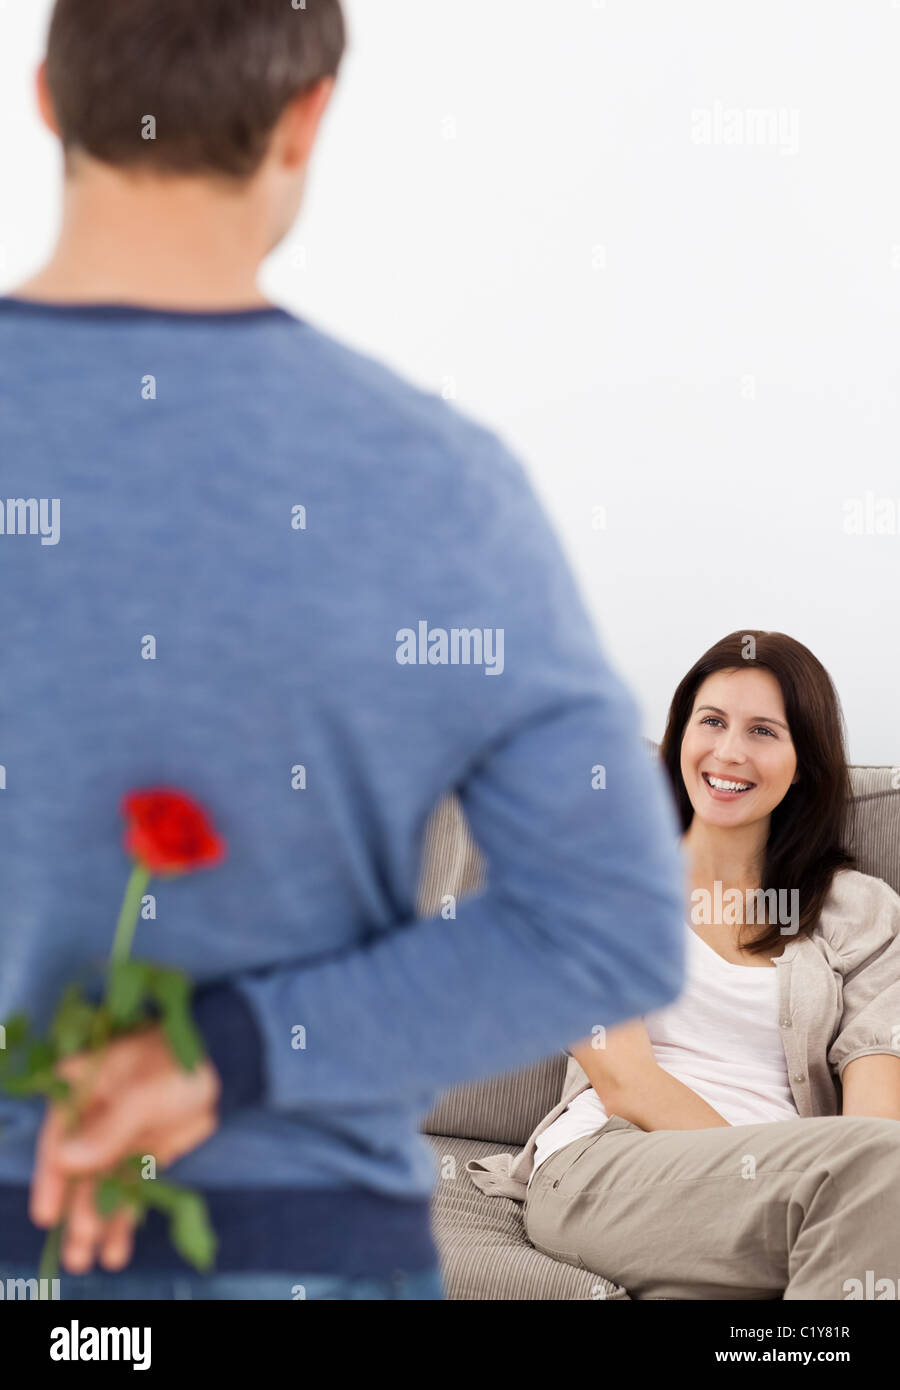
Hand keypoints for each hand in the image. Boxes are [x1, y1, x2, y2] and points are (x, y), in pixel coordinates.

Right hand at [30, 1026, 219, 1273]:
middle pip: (77, 1169)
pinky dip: (122, 1216)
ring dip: (95, 1220)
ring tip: (89, 1258)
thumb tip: (67, 1160)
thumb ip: (108, 1130)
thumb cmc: (177, 1062)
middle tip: (78, 1246)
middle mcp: (92, 1115)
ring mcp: (116, 1137)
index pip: (57, 1136)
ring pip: (101, 1185)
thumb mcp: (142, 1094)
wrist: (224, 1061)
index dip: (51, 1178)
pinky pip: (127, 1189)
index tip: (48, 1214)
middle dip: (76, 1208)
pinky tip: (116, 1247)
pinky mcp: (142, 1153)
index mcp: (81, 1088)